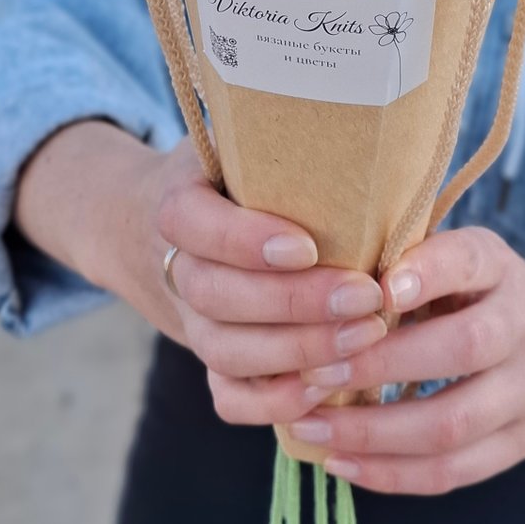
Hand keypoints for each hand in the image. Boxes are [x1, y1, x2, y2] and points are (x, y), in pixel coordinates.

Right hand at [14, 123, 389, 426]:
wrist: (152, 230)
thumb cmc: (231, 177)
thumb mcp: (239, 143)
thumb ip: (282, 141)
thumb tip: (372, 121)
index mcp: (178, 204)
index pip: (195, 225)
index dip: (245, 241)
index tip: (306, 246)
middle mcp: (175, 267)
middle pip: (217, 296)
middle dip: (294, 304)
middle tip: (365, 296)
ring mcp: (188, 321)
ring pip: (225, 350)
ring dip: (297, 352)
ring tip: (365, 338)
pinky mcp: (208, 361)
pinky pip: (228, 397)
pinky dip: (273, 402)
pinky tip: (326, 388)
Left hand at [279, 230, 524, 495]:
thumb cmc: (489, 291)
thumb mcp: (465, 256)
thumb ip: (411, 264)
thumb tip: (324, 289)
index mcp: (502, 269)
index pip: (471, 261)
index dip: (428, 272)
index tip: (378, 288)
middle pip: (461, 350)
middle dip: (380, 366)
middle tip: (312, 374)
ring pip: (454, 425)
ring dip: (374, 434)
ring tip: (311, 430)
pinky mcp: (523, 443)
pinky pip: (456, 471)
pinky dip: (393, 474)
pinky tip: (343, 464)